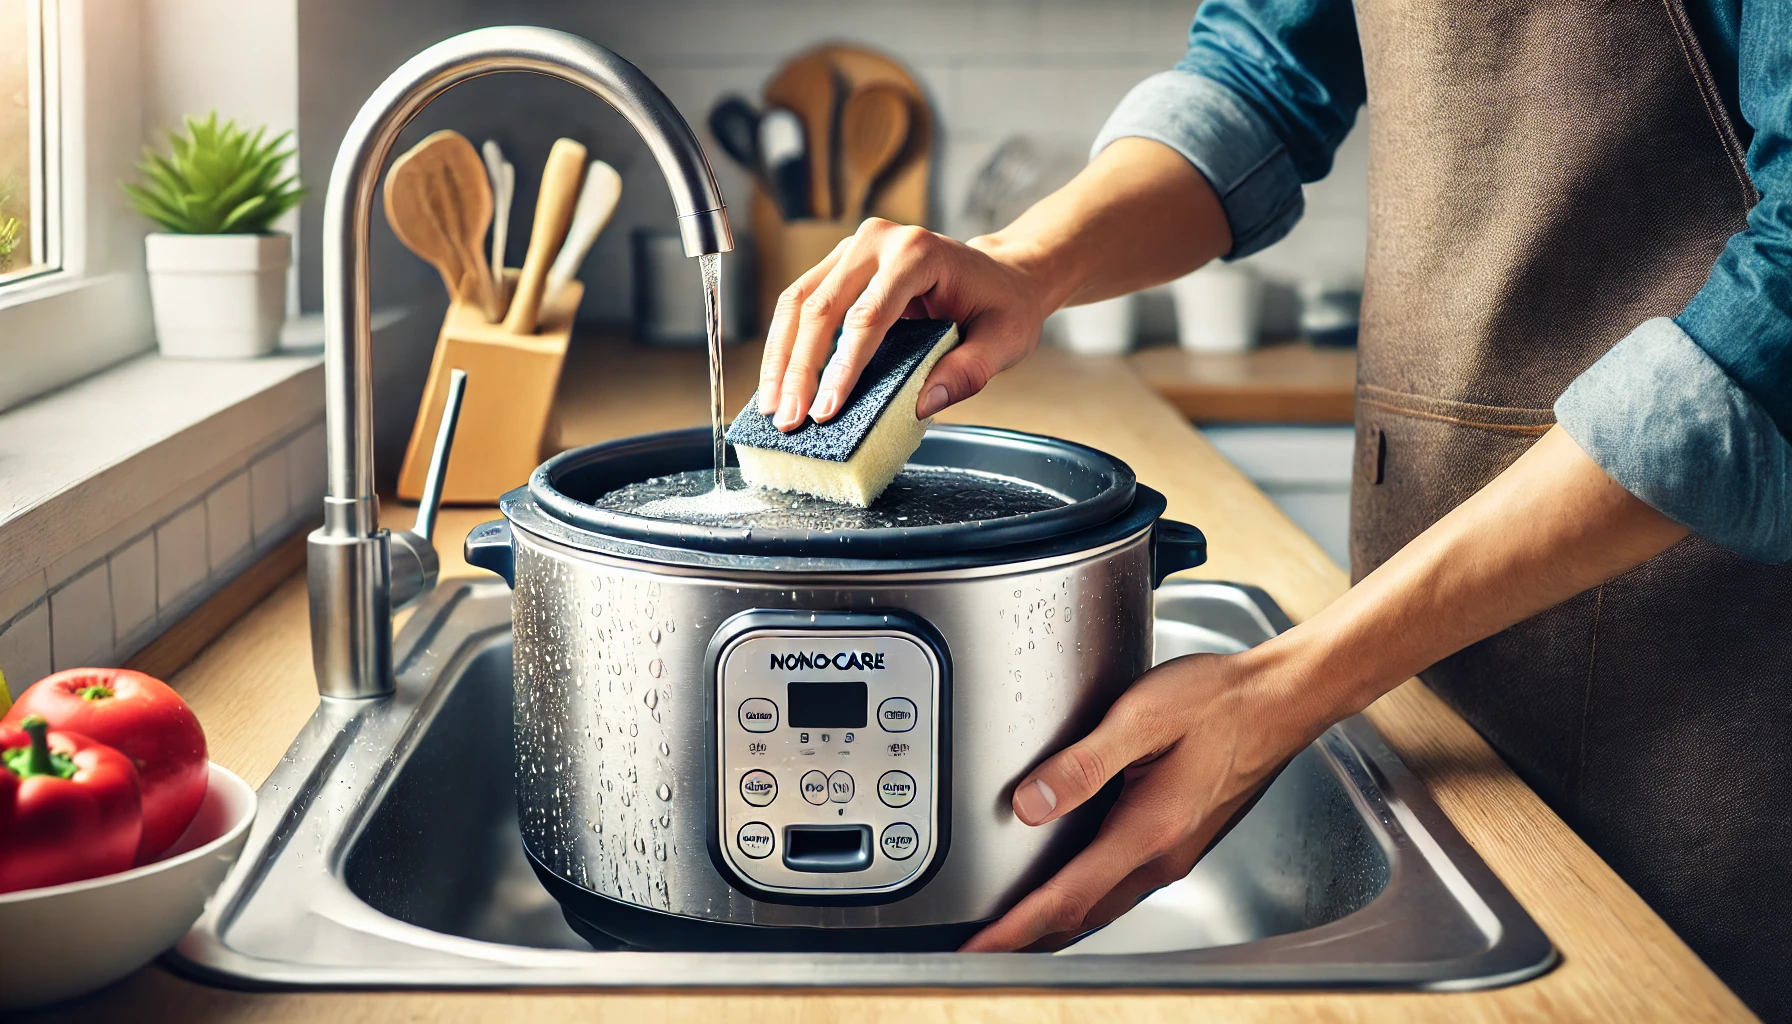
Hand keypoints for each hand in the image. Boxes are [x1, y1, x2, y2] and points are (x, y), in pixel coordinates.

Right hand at [756, 218, 1056, 430]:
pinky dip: (786, 345)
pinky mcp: (840, 265)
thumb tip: (922, 405)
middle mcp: (878, 241)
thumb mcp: (1003, 342)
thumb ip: (967, 372)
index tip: (825, 411)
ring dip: (781, 358)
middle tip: (789, 420)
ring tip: (773, 408)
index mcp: (917, 253)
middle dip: (800, 369)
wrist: (1003, 274)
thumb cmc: (1003, 306)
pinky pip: (801, 303)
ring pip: (798, 302)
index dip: (842, 367)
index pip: (868, 316)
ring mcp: (853, 248)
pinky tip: (778, 383)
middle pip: (821, 307)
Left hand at [960, 648, 1320, 951]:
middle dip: (1028, 938)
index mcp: (1149, 829)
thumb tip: (1029, 805)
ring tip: (1013, 927)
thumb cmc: (1218, 702)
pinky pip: (1122, 886)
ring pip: (1103, 905)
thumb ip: (1083, 763)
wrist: (1280, 702)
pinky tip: (1068, 886)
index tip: (978, 948)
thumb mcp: (1142, 717)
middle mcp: (1164, 855)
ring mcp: (1176, 853)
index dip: (1016, 927)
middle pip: (1082, 915)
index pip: (1068, 896)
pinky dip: (1084, 898)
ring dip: (1055, 921)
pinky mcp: (1180, 841)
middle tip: (981, 948)